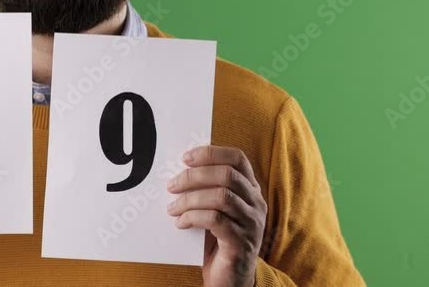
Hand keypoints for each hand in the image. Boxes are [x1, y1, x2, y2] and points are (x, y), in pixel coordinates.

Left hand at [167, 145, 266, 286]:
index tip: (186, 157)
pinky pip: (215, 220)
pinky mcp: (241, 242)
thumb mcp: (217, 210)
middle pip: (227, 175)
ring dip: (190, 199)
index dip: (211, 153)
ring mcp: (251, 223)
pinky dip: (193, 217)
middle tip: (172, 185)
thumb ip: (207, 191)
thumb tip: (179, 171)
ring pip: (221, 196)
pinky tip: (181, 223)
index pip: (237, 159)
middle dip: (194, 176)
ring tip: (172, 208)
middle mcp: (256, 203)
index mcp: (251, 190)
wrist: (231, 280)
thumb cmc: (219, 241)